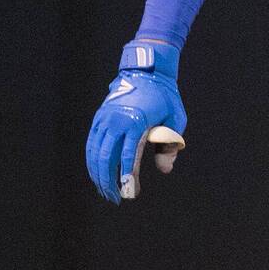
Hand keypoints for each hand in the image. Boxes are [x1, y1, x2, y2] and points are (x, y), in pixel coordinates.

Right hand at [86, 60, 185, 202]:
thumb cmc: (166, 98)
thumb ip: (170, 144)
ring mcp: (105, 118)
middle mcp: (116, 120)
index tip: (129, 192)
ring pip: (95, 152)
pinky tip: (96, 173)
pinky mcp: (99, 118)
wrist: (147, 72)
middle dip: (109, 180)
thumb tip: (165, 169)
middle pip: (106, 157)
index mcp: (136, 121)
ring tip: (105, 190)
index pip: (128, 156)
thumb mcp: (176, 119)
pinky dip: (92, 160)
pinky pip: (91, 143)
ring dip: (98, 173)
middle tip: (116, 197)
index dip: (127, 176)